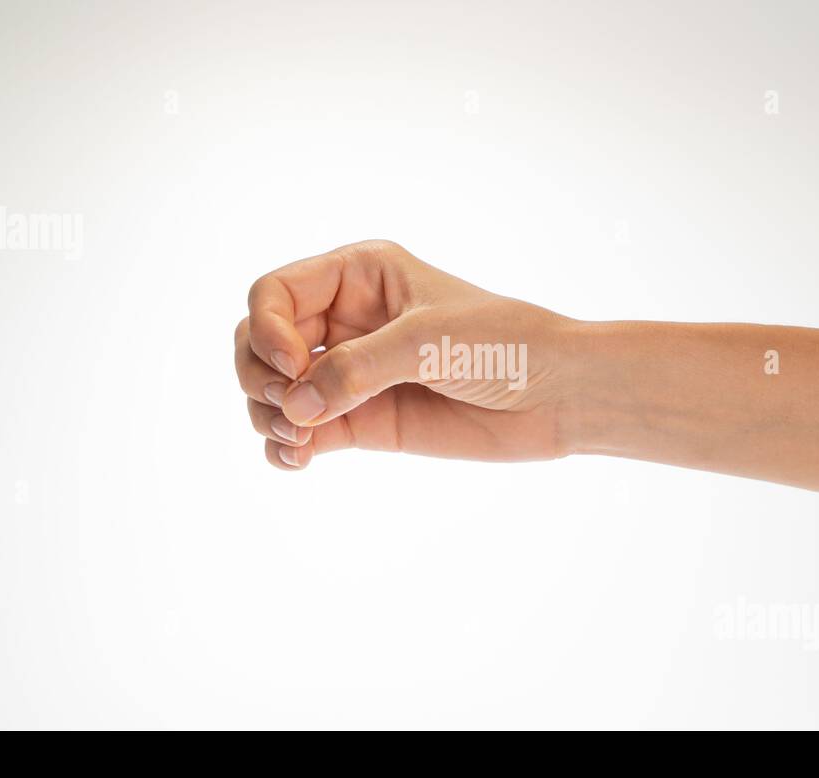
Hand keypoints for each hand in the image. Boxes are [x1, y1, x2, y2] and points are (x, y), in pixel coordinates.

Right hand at [235, 240, 575, 469]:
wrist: (559, 395)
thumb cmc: (505, 343)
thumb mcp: (428, 342)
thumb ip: (357, 370)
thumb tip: (295, 410)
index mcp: (358, 275)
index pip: (274, 294)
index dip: (265, 329)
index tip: (291, 368)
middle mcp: (346, 321)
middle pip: (259, 343)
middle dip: (259, 377)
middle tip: (289, 410)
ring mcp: (350, 374)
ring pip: (272, 392)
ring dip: (266, 417)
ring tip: (298, 442)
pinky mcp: (361, 421)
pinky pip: (300, 434)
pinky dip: (284, 449)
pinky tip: (296, 461)